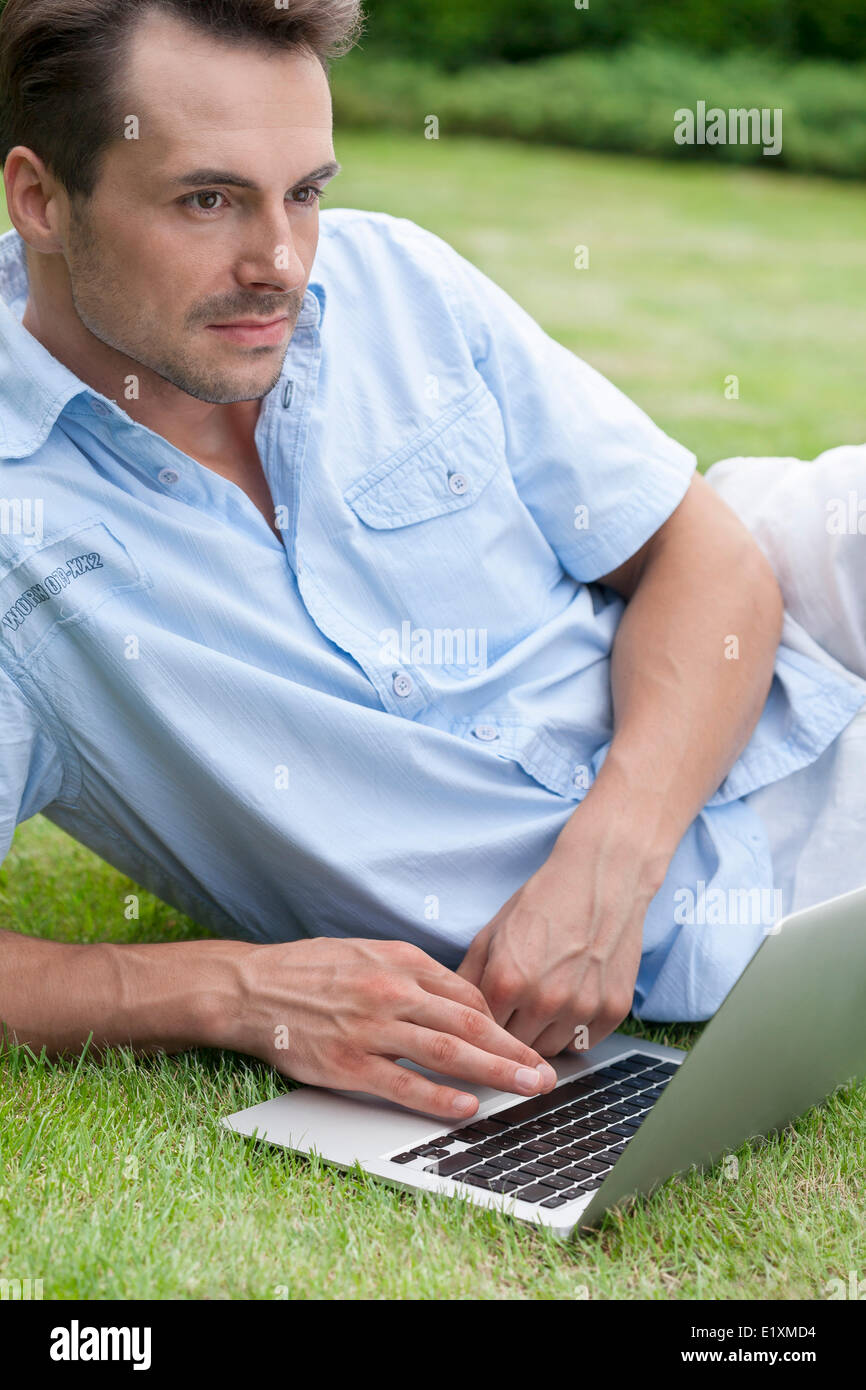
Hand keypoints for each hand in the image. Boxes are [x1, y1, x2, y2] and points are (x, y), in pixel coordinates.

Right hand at [216, 936, 557, 1119]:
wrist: (250, 988)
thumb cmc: (309, 970)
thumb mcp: (367, 953)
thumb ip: (412, 974)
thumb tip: (458, 1001)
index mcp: (400, 961)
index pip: (468, 993)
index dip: (502, 1021)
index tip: (523, 1043)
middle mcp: (391, 991)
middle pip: (469, 1022)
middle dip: (515, 1049)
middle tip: (547, 1071)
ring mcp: (370, 1029)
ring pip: (447, 1052)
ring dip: (494, 1072)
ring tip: (527, 1088)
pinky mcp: (347, 1064)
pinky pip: (403, 1084)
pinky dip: (439, 1097)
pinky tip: (467, 1106)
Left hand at [457, 824, 657, 1055]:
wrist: (601, 876)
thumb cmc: (544, 901)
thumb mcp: (492, 933)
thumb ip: (467, 979)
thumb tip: (450, 1014)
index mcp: (507, 981)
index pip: (481, 1033)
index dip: (482, 1024)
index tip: (486, 1018)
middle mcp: (545, 1000)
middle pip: (514, 1048)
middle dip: (511, 1031)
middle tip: (517, 1007)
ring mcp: (583, 1007)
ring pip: (549, 1051)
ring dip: (543, 1034)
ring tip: (545, 999)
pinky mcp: (613, 1010)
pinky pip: (584, 1043)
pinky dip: (575, 1029)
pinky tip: (572, 999)